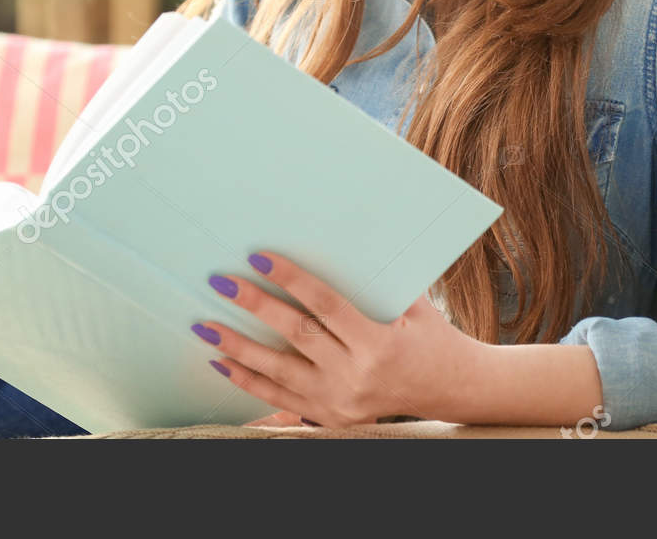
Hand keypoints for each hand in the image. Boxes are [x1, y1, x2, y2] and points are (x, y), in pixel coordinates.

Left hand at [194, 251, 479, 426]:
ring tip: (205, 325)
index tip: (259, 258)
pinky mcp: (330, 418)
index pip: (325, 305)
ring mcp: (340, 402)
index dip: (291, 279)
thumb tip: (338, 239)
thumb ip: (377, 281)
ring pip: (278, 372)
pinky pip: (280, 400)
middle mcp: (356, 376)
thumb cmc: (431, 336)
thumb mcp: (414, 305)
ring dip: (238, 347)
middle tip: (221, 282)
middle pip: (295, 335)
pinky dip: (248, 381)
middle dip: (255, 307)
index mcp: (378, 343)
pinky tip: (222, 362)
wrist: (451, 389)